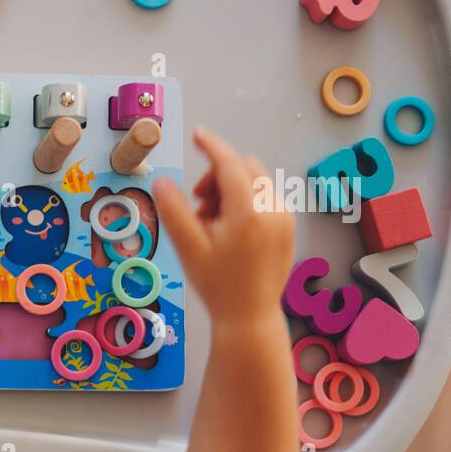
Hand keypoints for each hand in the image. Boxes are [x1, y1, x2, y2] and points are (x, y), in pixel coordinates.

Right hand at [153, 128, 294, 326]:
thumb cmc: (216, 284)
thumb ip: (174, 210)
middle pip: (245, 168)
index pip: (229, 163)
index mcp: (247, 211)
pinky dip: (246, 202)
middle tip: (198, 205)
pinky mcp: (288, 229)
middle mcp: (272, 208)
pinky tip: (231, 231)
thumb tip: (161, 180)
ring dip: (231, 189)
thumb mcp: (188, 248)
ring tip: (212, 223)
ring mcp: (284, 218)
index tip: (198, 135)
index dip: (212, 145)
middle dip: (218, 176)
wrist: (249, 316)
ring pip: (256, 182)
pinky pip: (266, 199)